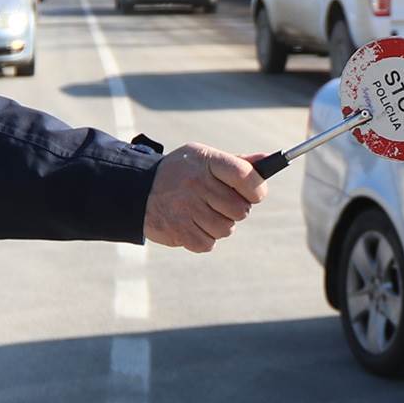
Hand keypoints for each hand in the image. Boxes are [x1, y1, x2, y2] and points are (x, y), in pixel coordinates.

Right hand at [143, 144, 267, 252]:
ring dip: (218, 225)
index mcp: (206, 162)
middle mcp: (196, 184)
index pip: (245, 176)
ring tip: (202, 213)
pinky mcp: (178, 231)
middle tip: (219, 203)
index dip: (257, 189)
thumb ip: (236, 163)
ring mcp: (186, 209)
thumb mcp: (203, 159)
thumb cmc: (180, 173)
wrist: (136, 189)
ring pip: (226, 229)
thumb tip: (267, 160)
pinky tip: (191, 224)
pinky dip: (203, 238)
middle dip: (234, 210)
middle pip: (240, 210)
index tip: (254, 194)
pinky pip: (208, 243)